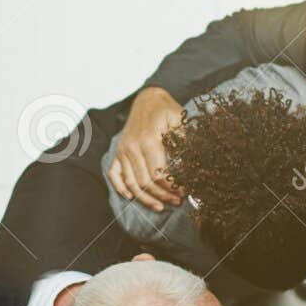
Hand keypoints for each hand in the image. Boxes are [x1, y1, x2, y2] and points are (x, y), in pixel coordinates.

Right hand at [108, 87, 183, 211]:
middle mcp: (132, 147)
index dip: (172, 187)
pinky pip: (115, 174)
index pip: (159, 173)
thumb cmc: (166, 109)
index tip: (184, 192)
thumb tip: (190, 166)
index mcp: (148, 139)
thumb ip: (184, 141)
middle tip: (177, 201)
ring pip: (131, 183)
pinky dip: (121, 188)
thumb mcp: (180, 119)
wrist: (147, 98)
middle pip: (145, 182)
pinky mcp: (118, 152)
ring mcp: (123, 150)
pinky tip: (132, 198)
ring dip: (146, 198)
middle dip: (162, 195)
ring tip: (160, 206)